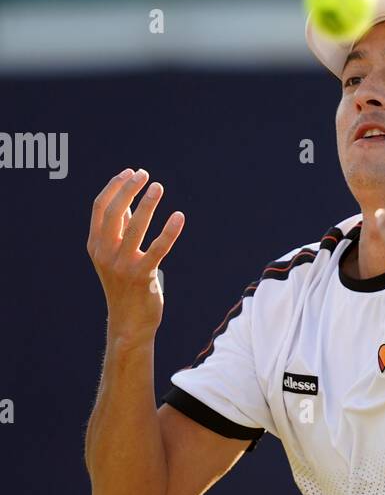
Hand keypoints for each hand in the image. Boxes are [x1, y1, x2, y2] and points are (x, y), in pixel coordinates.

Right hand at [87, 169, 184, 344]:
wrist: (128, 322)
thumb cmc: (124, 285)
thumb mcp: (114, 256)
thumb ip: (119, 231)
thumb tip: (128, 203)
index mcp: (95, 245)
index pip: (100, 208)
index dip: (114, 187)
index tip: (130, 172)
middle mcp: (105, 253)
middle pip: (114, 212)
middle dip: (129, 189)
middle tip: (144, 174)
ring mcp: (122, 265)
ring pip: (135, 226)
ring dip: (147, 203)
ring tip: (157, 187)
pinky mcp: (142, 275)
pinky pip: (158, 248)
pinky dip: (169, 231)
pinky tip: (178, 217)